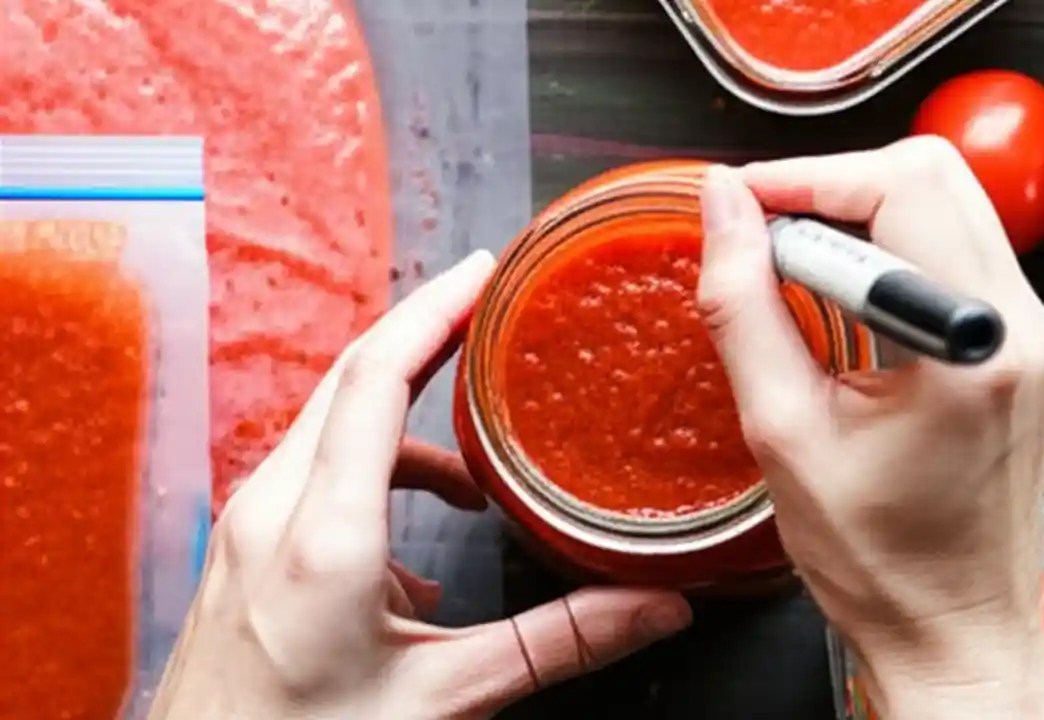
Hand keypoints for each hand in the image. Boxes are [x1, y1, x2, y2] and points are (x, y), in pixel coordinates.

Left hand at [149, 251, 691, 719]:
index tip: (486, 270)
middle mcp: (272, 511)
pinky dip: (376, 482)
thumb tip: (652, 607)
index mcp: (324, 536)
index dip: (433, 310)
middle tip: (493, 313)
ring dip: (408, 431)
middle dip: (427, 339)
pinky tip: (416, 558)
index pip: (375, 378)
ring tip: (476, 480)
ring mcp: (248, 527)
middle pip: (352, 383)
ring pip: (334, 431)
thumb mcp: (442, 696)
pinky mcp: (245, 549)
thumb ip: (555, 643)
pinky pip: (316, 477)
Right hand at [697, 139, 1043, 718]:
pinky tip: (836, 303)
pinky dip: (885, 254)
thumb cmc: (880, 562)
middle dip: (832, 186)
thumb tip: (721, 209)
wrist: (955, 633)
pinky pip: (953, 254)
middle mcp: (1024, 326)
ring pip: (945, 205)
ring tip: (791, 273)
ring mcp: (1032, 336)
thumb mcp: (783, 433)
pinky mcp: (1021, 350)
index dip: (805, 177)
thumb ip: (745, 306)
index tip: (738, 203)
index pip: (900, 188)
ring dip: (856, 217)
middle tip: (763, 234)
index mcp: (974, 347)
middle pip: (933, 175)